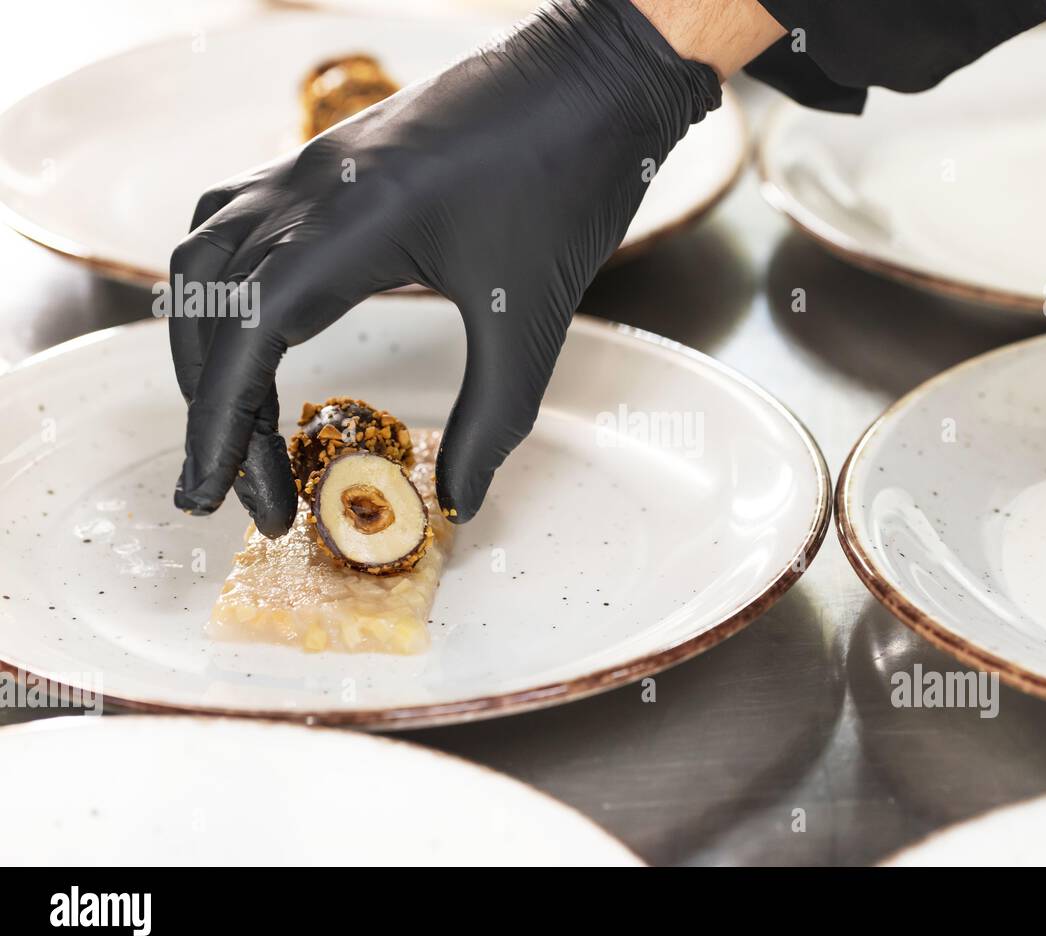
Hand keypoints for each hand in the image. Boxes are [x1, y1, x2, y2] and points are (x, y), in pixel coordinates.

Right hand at [169, 0, 724, 532]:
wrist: (593, 79)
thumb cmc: (569, 181)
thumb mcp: (531, 318)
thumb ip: (492, 419)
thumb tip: (459, 499)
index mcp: (350, 223)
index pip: (246, 332)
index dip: (222, 423)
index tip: (217, 492)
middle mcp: (309, 186)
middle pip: (212, 303)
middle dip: (213, 406)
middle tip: (239, 488)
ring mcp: (312, 164)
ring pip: (207, 255)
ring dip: (205, 342)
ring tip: (229, 419)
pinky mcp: (330, 158)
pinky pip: (236, 216)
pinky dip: (224, 281)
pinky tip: (251, 320)